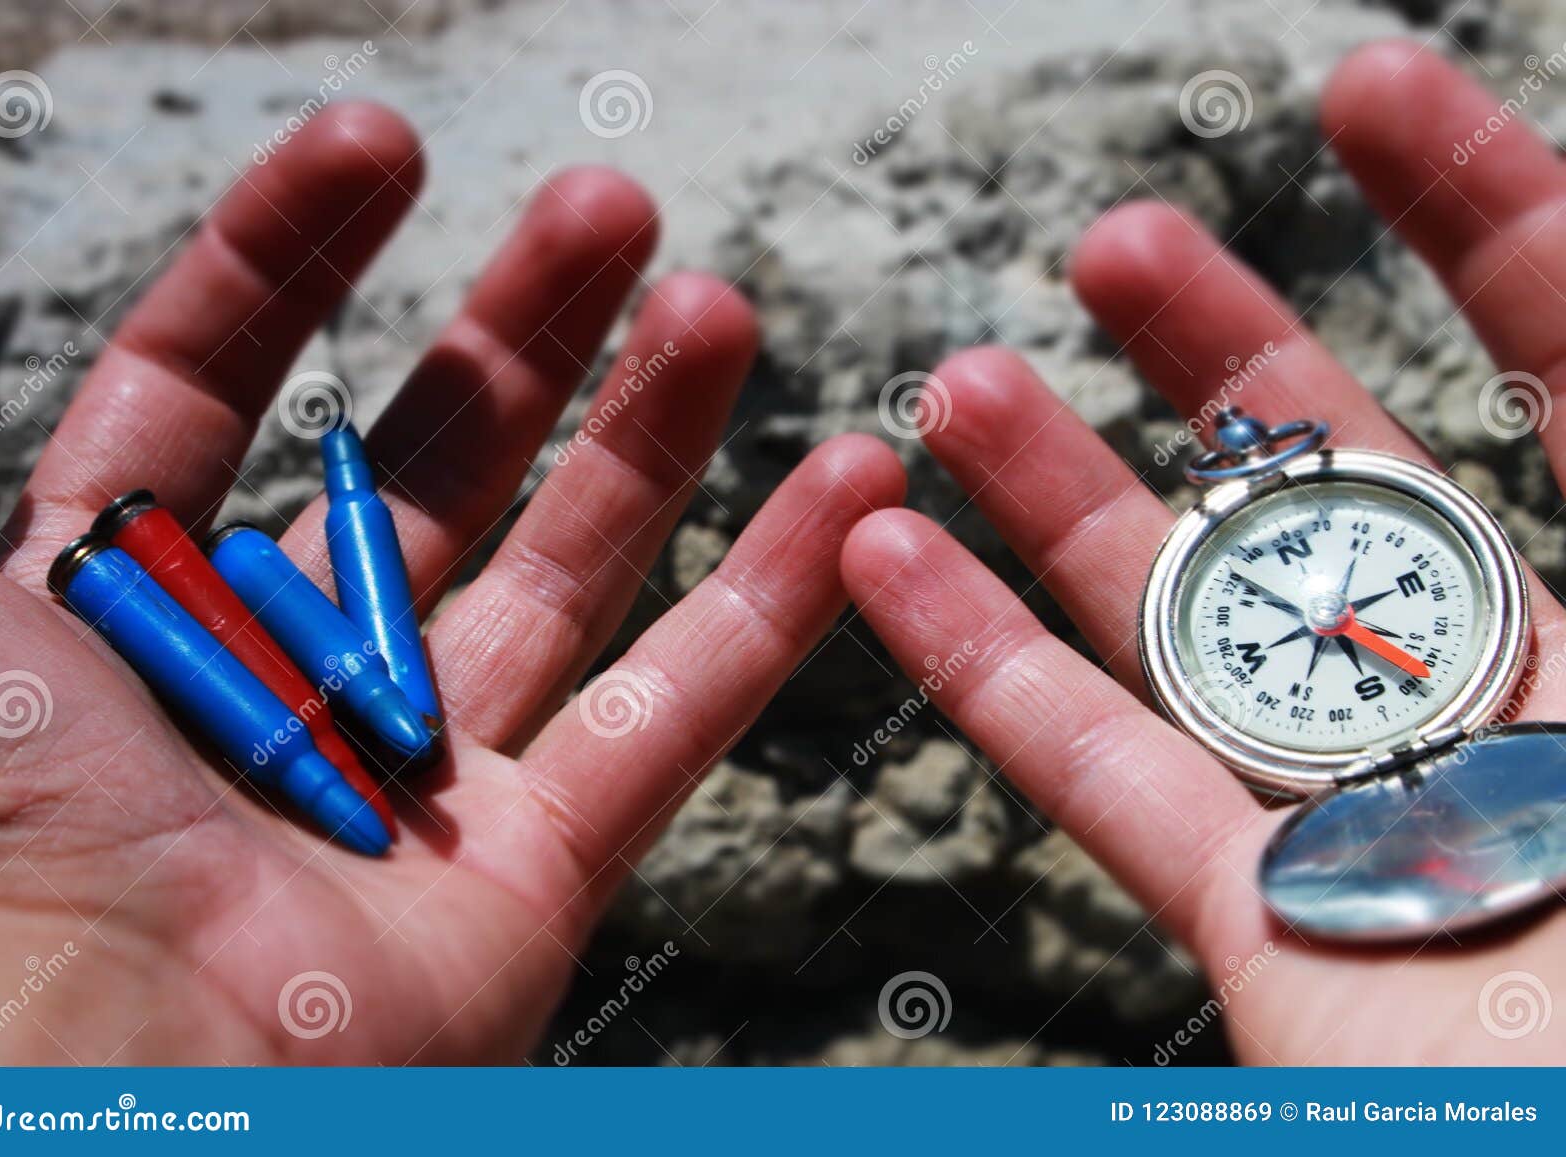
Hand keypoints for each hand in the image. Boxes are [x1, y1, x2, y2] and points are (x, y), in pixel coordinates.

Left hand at [0, 104, 903, 1063]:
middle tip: (610, 211)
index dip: (289, 258)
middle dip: (521, 325)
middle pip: (427, 461)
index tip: (384, 148)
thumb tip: (11, 362)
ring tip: (715, 305)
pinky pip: (670, 713)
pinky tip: (846, 493)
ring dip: (654, 431)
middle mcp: (282, 678)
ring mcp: (421, 773)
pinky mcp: (534, 868)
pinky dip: (767, 604)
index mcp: (124, 614)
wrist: (111, 1092)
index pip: (206, 386)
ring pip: (566, 564)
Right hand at [840, 41, 1565, 1064]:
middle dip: (1224, 349)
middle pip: (1346, 488)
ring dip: (1065, 496)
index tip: (1370, 95)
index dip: (1484, 219)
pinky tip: (894, 566)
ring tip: (965, 382)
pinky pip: (1109, 777)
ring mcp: (1377, 814)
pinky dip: (988, 669)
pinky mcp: (1267, 925)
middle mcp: (1515, 712)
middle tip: (1118, 244)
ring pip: (1196, 624)